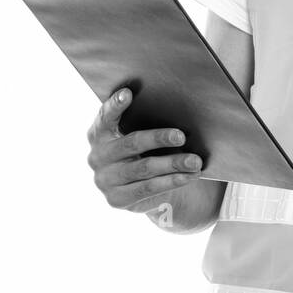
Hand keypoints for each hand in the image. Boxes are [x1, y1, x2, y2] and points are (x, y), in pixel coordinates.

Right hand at [86, 88, 201, 214]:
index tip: (128, 93)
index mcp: (99, 133)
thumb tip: (175, 109)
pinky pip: (148, 188)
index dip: (115, 105)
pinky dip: (171, 181)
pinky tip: (188, 176)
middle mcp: (97, 156)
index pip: (105, 116)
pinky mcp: (116, 199)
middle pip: (131, 143)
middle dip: (158, 138)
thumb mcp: (136, 134)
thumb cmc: (141, 151)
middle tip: (181, 136)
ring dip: (173, 164)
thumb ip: (142, 122)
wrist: (136, 187)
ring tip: (195, 161)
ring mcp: (104, 180)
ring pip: (144, 168)